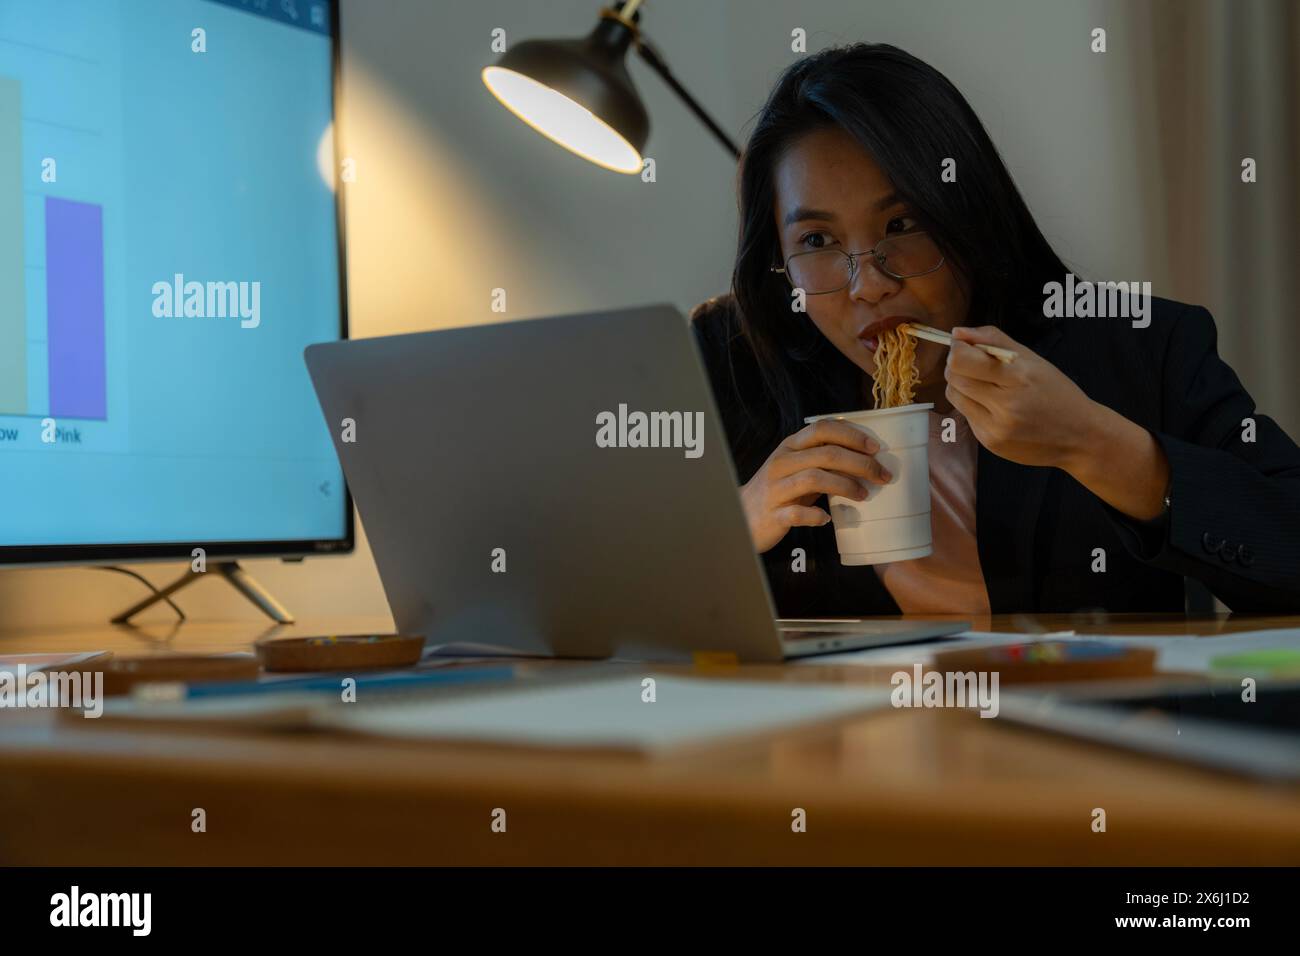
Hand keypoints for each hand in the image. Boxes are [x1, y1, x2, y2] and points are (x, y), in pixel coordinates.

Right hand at [740, 419, 891, 552]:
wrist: (741, 516)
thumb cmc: (778, 491)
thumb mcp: (797, 468)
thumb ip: (822, 459)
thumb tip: (863, 457)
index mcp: (789, 447)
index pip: (822, 429)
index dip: (852, 435)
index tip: (875, 447)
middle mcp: (782, 463)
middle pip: (826, 454)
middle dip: (861, 463)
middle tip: (882, 475)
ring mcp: (775, 488)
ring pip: (814, 478)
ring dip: (845, 486)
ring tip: (863, 494)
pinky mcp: (773, 514)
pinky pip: (798, 513)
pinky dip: (816, 516)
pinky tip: (827, 518)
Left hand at [942, 325, 1098, 469]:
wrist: (1080, 436)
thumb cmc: (1056, 392)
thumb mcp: (1032, 359)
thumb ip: (993, 340)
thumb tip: (957, 333)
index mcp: (1018, 377)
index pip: (961, 361)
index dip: (957, 350)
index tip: (965, 347)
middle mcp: (1005, 404)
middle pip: (953, 377)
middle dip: (957, 366)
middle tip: (974, 365)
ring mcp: (995, 427)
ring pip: (954, 396)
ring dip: (962, 386)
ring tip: (985, 385)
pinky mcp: (989, 442)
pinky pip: (966, 415)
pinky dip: (973, 406)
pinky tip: (995, 407)